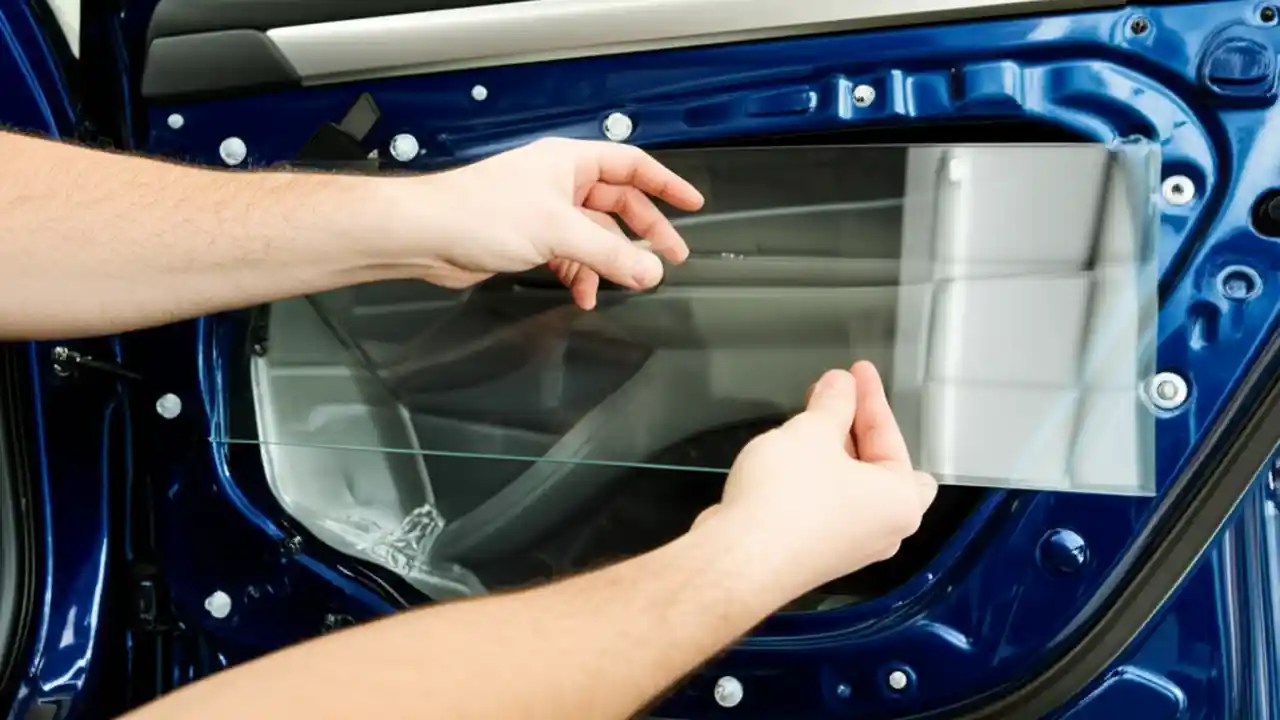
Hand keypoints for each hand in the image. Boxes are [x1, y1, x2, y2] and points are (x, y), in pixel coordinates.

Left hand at [391, 137, 703, 309]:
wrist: (428, 236)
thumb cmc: (482, 214)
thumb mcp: (559, 232)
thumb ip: (610, 255)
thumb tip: (651, 272)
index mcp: (570, 163)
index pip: (632, 166)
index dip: (665, 185)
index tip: (692, 204)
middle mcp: (559, 183)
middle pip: (617, 205)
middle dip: (644, 233)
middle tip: (671, 257)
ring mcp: (544, 212)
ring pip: (594, 236)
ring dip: (610, 261)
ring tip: (629, 285)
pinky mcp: (528, 239)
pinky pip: (570, 256)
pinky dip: (581, 275)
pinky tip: (585, 293)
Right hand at [698, 361, 937, 594]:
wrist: (740, 559)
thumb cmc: (788, 496)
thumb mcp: (812, 432)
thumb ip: (832, 404)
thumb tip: (841, 385)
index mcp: (900, 501)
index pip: (891, 436)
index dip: (870, 398)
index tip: (856, 371)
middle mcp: (884, 530)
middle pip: (882, 466)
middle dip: (859, 430)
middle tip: (835, 398)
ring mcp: (849, 548)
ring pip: (853, 489)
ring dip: (836, 453)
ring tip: (810, 421)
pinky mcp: (816, 555)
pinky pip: (828, 508)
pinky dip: (819, 480)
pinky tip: (793, 458)